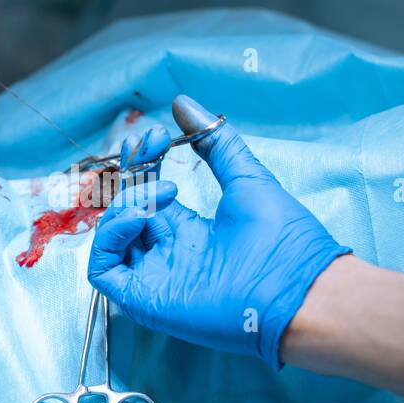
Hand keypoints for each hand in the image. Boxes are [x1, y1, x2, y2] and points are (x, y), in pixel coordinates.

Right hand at [88, 96, 350, 365]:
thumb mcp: (246, 178)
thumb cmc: (283, 239)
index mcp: (191, 233)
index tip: (156, 136)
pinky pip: (104, 270)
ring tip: (160, 190)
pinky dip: (111, 236)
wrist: (300, 289)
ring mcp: (156, 278)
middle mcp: (169, 255)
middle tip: (150, 149)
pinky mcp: (146, 300)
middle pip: (126, 214)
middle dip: (131, 176)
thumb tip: (182, 103)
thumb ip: (214, 142)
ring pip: (111, 240)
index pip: (148, 196)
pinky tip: (142, 215)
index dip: (143, 163)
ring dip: (122, 204)